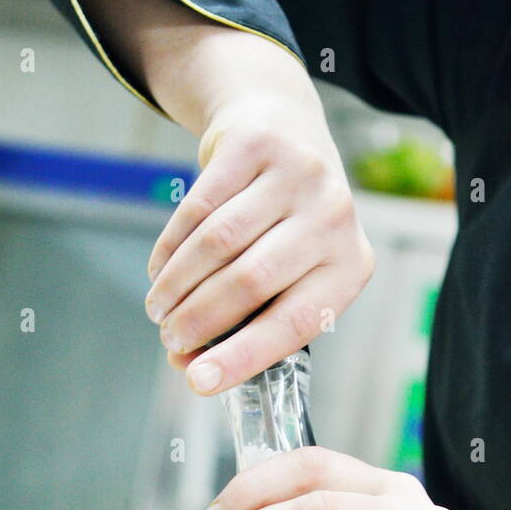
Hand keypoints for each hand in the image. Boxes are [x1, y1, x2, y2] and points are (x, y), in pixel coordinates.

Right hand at [144, 90, 373, 394]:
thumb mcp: (294, 271)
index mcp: (351, 265)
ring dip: (178, 287)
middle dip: (200, 321)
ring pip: (218, 244)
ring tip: (159, 311)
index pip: (294, 323)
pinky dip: (171, 248)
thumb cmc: (288, 222)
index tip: (198, 382)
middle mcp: (333, 217)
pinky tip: (160, 273)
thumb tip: (195, 369)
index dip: (242, 357)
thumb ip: (252, 320)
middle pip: (251, 282)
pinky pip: (198, 206)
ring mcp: (297, 176)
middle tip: (170, 341)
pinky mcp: (256, 145)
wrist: (285, 127)